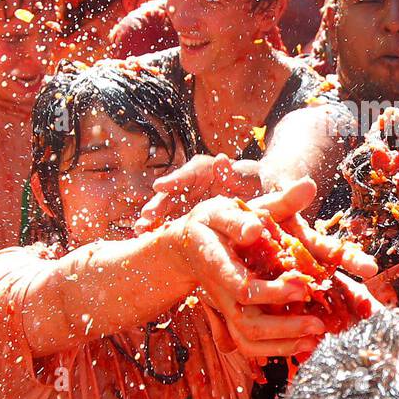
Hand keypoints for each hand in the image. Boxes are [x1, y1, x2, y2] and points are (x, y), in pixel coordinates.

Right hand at [136, 154, 259, 232]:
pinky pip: (169, 220)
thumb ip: (232, 172)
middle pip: (170, 192)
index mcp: (204, 169)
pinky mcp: (185, 214)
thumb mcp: (246, 176)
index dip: (173, 180)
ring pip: (165, 207)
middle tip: (147, 215)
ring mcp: (186, 198)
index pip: (187, 173)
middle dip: (158, 204)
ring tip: (140, 230)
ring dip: (152, 218)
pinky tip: (147, 237)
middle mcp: (190, 182)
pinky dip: (158, 228)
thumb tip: (220, 160)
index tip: (159, 186)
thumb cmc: (253, 183)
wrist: (257, 194)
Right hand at [172, 187, 324, 360]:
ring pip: (248, 338)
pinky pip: (249, 343)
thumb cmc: (212, 222)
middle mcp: (220, 291)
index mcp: (217, 262)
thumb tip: (306, 187)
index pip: (241, 286)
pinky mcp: (233, 316)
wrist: (183, 246)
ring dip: (282, 344)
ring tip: (315, 337)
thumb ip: (271, 202)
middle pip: (247, 321)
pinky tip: (303, 342)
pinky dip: (276, 348)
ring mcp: (226, 307)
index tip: (302, 285)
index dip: (270, 291)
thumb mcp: (233, 206)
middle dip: (283, 326)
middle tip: (317, 323)